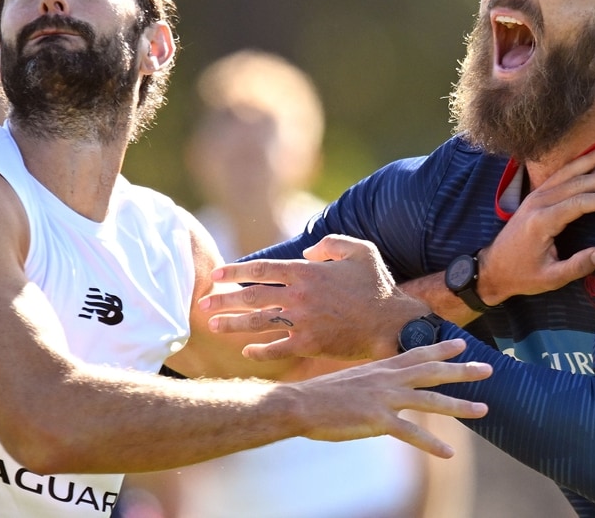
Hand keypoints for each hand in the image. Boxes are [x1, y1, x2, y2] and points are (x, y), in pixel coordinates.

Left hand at [201, 235, 429, 360]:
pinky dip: (259, 351)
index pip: (261, 269)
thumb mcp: (360, 251)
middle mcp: (300, 296)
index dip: (235, 271)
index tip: (216, 274)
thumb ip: (330, 244)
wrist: (392, 323)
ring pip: (258, 323)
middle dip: (223, 299)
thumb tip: (307, 253)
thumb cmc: (377, 285)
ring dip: (233, 324)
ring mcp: (303, 322)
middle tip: (202, 303)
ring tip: (214, 325)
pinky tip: (246, 351)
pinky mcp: (310, 344)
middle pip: (251, 297)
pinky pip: (277, 348)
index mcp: (307, 272)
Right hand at [289, 338, 491, 457]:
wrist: (298, 404)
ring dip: (460, 406)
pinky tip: (449, 453)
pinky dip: (433, 445)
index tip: (461, 344)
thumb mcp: (350, 380)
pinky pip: (412, 433)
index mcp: (380, 368)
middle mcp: (387, 378)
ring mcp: (384, 398)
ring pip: (431, 400)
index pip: (417, 353)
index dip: (441, 348)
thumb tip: (379, 388)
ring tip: (484, 410)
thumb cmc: (319, 395)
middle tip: (489, 369)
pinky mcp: (378, 420)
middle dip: (463, 370)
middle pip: (432, 372)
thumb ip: (370, 382)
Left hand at [477, 142, 594, 302]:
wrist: (492, 268)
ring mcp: (533, 197)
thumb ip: (576, 267)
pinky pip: (557, 176)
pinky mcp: (533, 197)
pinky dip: (575, 165)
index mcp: (541, 222)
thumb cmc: (522, 275)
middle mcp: (536, 204)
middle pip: (575, 183)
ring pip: (565, 174)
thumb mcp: (550, 279)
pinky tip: (590, 158)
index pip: (577, 204)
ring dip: (590, 160)